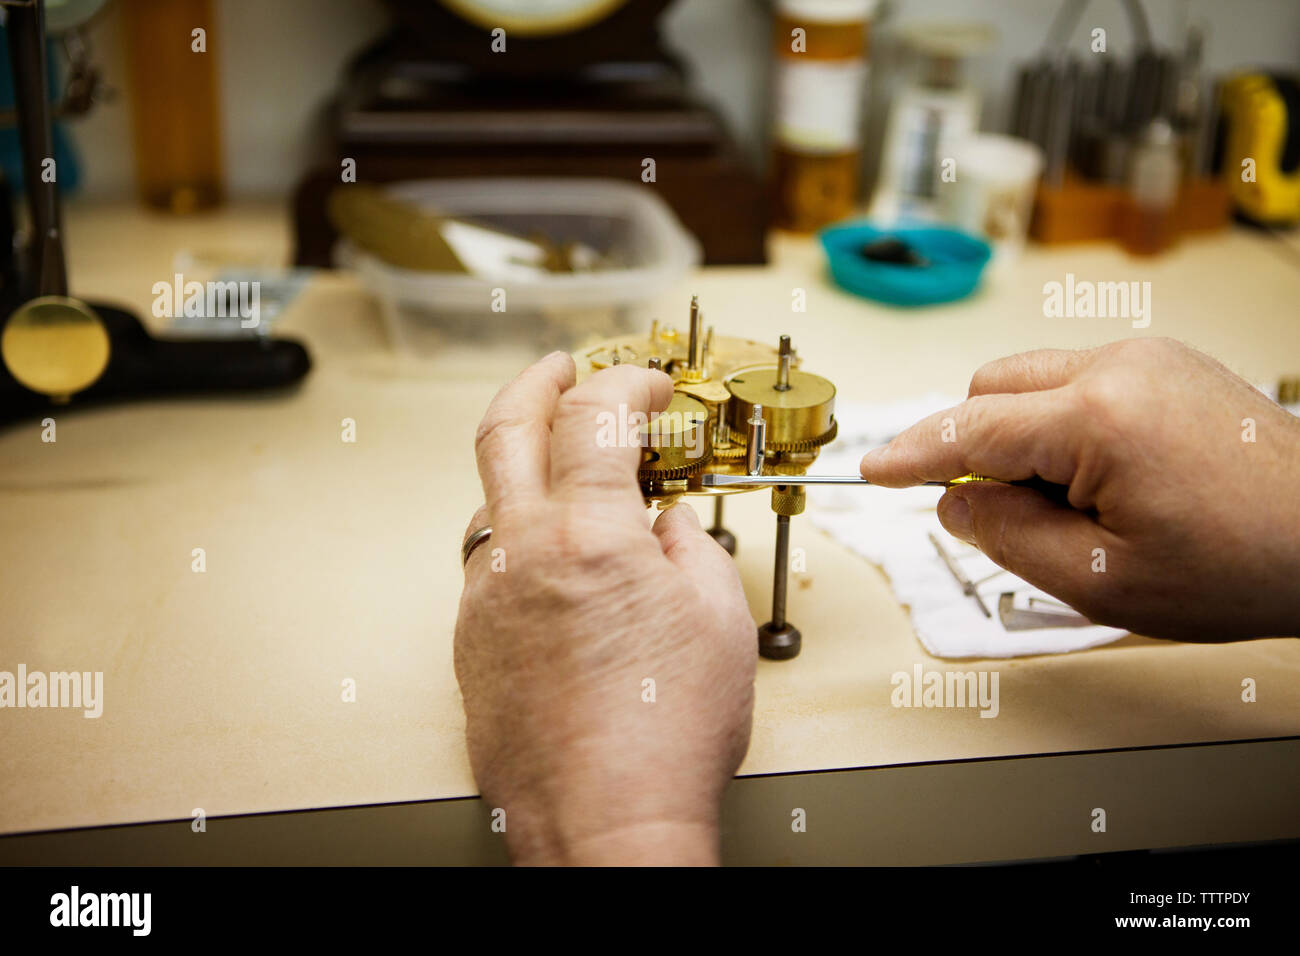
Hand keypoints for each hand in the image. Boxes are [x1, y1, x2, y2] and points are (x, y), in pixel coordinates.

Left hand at [454, 352, 755, 864]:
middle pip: (504, 429)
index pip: (594, 416)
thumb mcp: (717, 621)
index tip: (651, 388)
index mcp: (590, 537)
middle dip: (537, 383)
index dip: (627, 384)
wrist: (604, 825)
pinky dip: (525, 539)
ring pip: (492, 500)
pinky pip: (491, 565)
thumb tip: (670, 524)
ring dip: (529, 468)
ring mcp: (485, 599)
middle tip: (564, 370)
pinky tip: (565, 565)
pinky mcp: (470, 643)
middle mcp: (522, 557)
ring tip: (574, 476)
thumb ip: (689, 548)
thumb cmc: (665, 739)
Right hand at [860, 338, 1299, 640]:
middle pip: (992, 388)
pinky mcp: (1169, 362)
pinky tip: (1105, 481)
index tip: (872, 470)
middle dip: (976, 448)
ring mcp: (1150, 356)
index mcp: (1099, 416)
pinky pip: (1078, 381)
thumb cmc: (1243, 565)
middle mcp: (1121, 365)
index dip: (911, 456)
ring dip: (1022, 438)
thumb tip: (956, 503)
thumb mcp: (1101, 580)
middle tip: (1009, 518)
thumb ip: (1006, 537)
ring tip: (1077, 507)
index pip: (969, 429)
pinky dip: (1062, 426)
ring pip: (1032, 382)